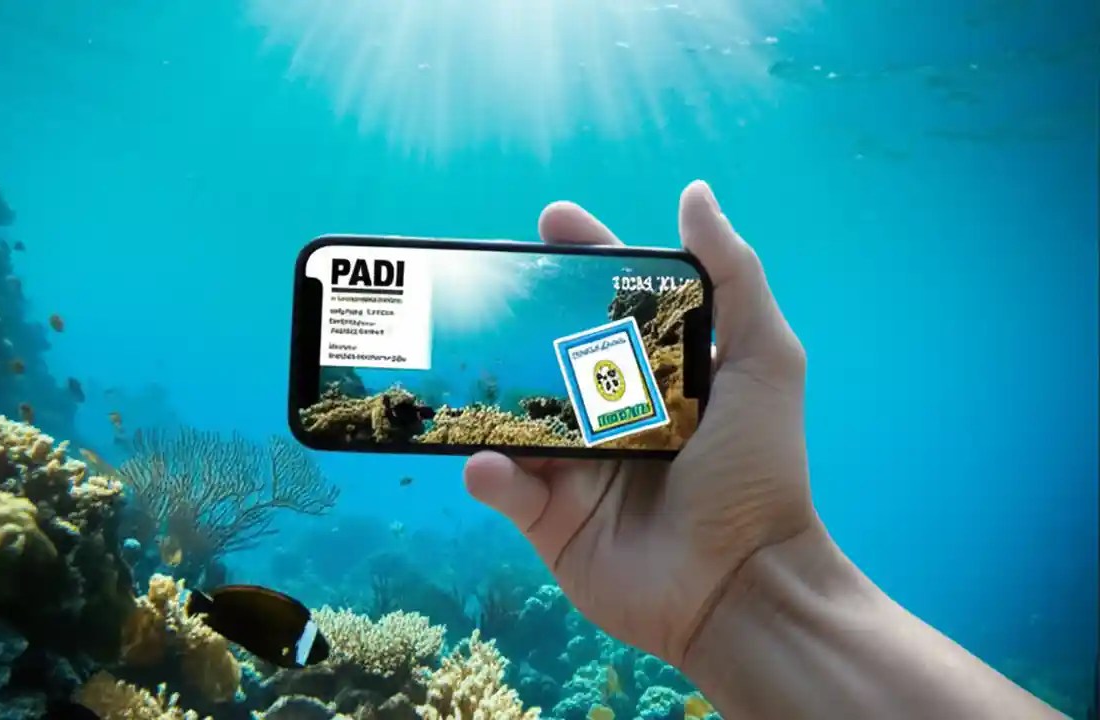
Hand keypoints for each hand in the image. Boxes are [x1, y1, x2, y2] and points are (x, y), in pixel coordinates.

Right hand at [464, 180, 818, 666]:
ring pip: (513, 417)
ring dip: (486, 393)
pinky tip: (489, 458)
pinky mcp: (549, 518)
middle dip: (511, 319)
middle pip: (548, 352)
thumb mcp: (764, 359)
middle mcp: (610, 414)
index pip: (609, 303)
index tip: (548, 223)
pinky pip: (503, 486)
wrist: (741, 581)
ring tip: (460, 366)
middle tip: (474, 289)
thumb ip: (733, 275)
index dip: (581, 259)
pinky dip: (489, 472)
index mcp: (657, 374)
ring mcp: (574, 467)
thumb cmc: (756, 468)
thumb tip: (695, 192)